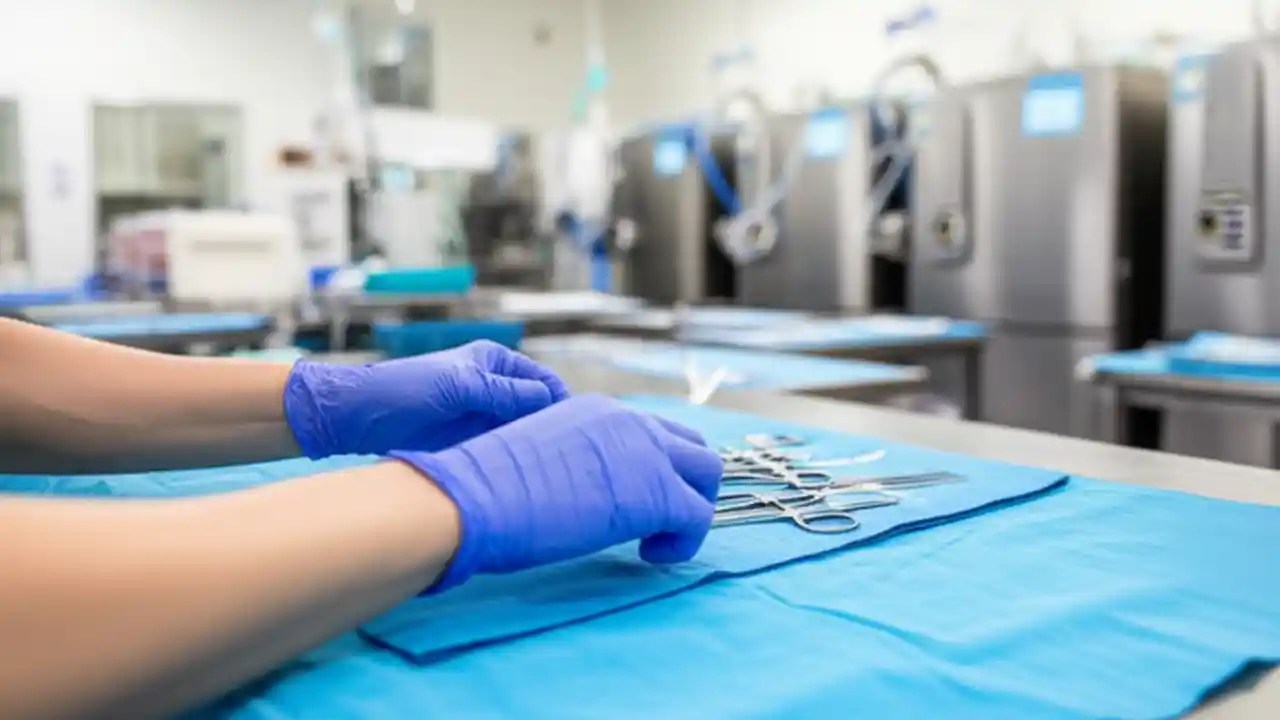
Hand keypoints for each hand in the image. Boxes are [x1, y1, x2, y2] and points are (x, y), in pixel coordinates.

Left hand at [284, 341, 569, 457]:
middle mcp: (492, 387)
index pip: (542, 381)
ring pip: (518, 433)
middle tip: (568, 455)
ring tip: (550, 470)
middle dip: (549, 428)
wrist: (356, 417)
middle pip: (535, 409)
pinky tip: (523, 477)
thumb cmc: (404, 389)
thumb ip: (505, 392)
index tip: (576, 428)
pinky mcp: (467, 442)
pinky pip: (498, 450)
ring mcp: (480, 416)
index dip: (560, 402)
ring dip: (530, 448)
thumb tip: (550, 399)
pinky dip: (511, 461)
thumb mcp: (459, 386)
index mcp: (494, 362)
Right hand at [392, 395, 723, 590]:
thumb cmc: (486, 488)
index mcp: (598, 411)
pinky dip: (685, 541)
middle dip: (686, 482)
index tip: (626, 501)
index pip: (650, 431)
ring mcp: (648, 453)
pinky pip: (699, 517)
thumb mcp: (537, 459)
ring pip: (708, 472)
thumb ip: (567, 464)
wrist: (476, 496)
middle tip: (656, 521)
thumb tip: (570, 495)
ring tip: (656, 540)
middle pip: (691, 444)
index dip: (650, 468)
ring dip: (693, 508)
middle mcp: (630, 421)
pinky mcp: (658, 494)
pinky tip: (650, 556)